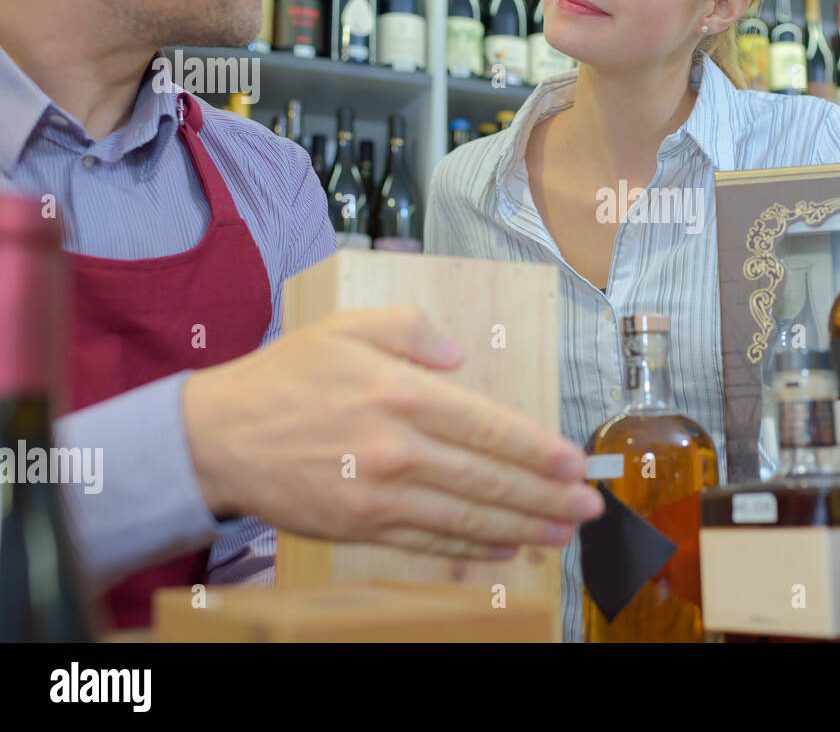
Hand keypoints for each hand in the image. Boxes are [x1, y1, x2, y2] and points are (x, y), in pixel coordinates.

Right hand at [182, 306, 602, 559]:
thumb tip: (460, 355)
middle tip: (589, 508)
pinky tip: (507, 547)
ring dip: (524, 528)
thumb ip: (412, 330)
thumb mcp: (347, 328)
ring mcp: (379, 494)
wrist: (215, 436)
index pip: (490, 427)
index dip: (539, 450)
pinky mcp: (360, 526)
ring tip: (564, 533)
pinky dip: (473, 547)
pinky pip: (429, 541)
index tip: (575, 464)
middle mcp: (397, 449)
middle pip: (490, 480)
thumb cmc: (285, 378)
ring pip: (468, 517)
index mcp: (401, 394)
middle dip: (547, 497)